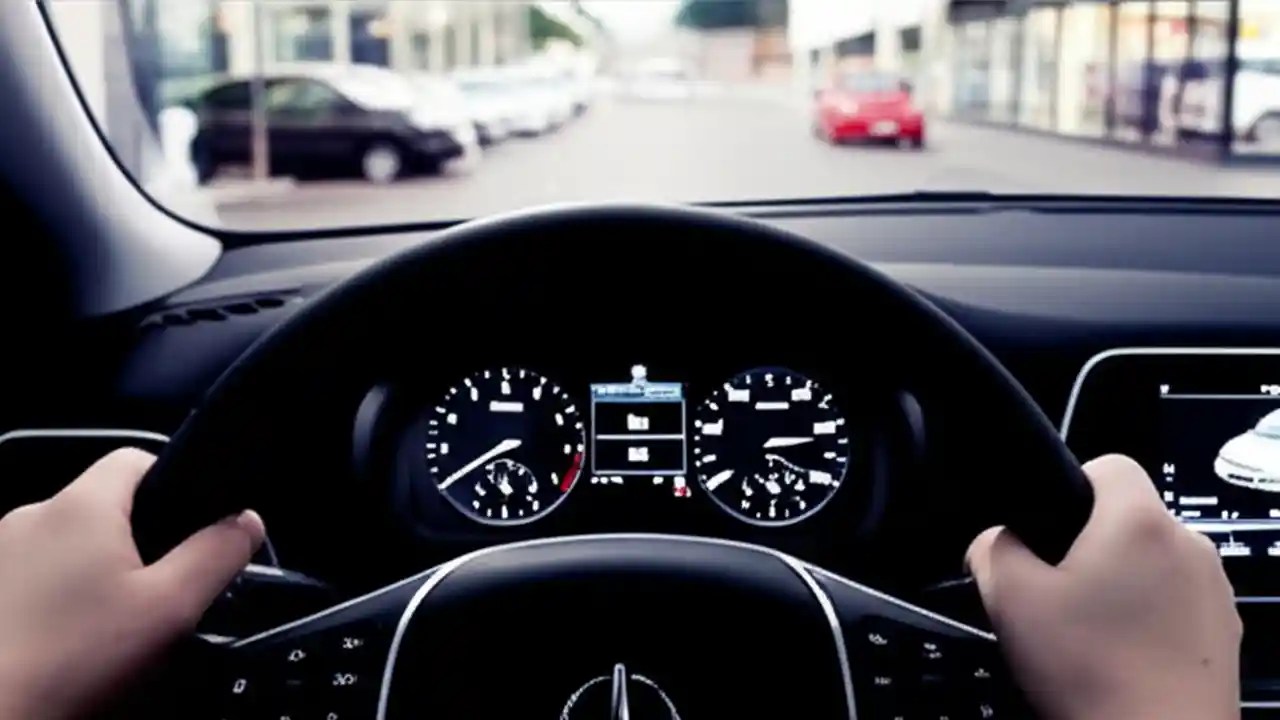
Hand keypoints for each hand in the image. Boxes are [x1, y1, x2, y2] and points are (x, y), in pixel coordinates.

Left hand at [0, 448, 263, 719]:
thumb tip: (246, 521)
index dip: (172, 486)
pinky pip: (31, 576)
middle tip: (154, 597)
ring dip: (89, 574)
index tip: (189, 534)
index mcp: (80, 505)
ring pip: (65, 546)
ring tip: (104, 629)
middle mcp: (29, 516)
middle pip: (102, 508)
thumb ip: (216, 555)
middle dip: (133, 544)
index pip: (135, 458)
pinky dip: (53, 598)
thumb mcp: (169, 609)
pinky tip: (63, 641)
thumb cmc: (72, 661)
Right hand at [967, 454, 1240, 719]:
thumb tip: (995, 540)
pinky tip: (1121, 656)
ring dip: (1122, 583)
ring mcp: (1214, 590)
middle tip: (1055, 593)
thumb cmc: (1089, 669)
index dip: (1070, 489)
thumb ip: (991, 548)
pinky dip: (1150, 618)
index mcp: (1139, 521)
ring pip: (1153, 562)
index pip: (1108, 464)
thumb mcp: (1010, 599)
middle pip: (1129, 518)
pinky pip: (1177, 602)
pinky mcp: (1226, 631)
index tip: (1048, 534)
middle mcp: (1189, 544)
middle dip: (1091, 545)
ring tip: (1088, 632)